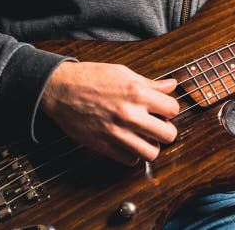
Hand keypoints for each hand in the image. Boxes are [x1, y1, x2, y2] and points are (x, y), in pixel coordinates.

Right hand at [40, 62, 179, 164]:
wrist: (61, 89)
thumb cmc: (91, 78)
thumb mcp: (124, 73)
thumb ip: (151, 83)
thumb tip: (172, 85)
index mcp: (138, 94)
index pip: (173, 109)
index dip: (170, 110)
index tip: (163, 110)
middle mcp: (130, 115)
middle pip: (168, 135)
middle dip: (166, 130)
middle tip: (158, 126)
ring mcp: (116, 132)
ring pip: (151, 153)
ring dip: (152, 146)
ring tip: (145, 138)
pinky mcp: (102, 145)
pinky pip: (129, 160)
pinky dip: (132, 155)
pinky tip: (129, 144)